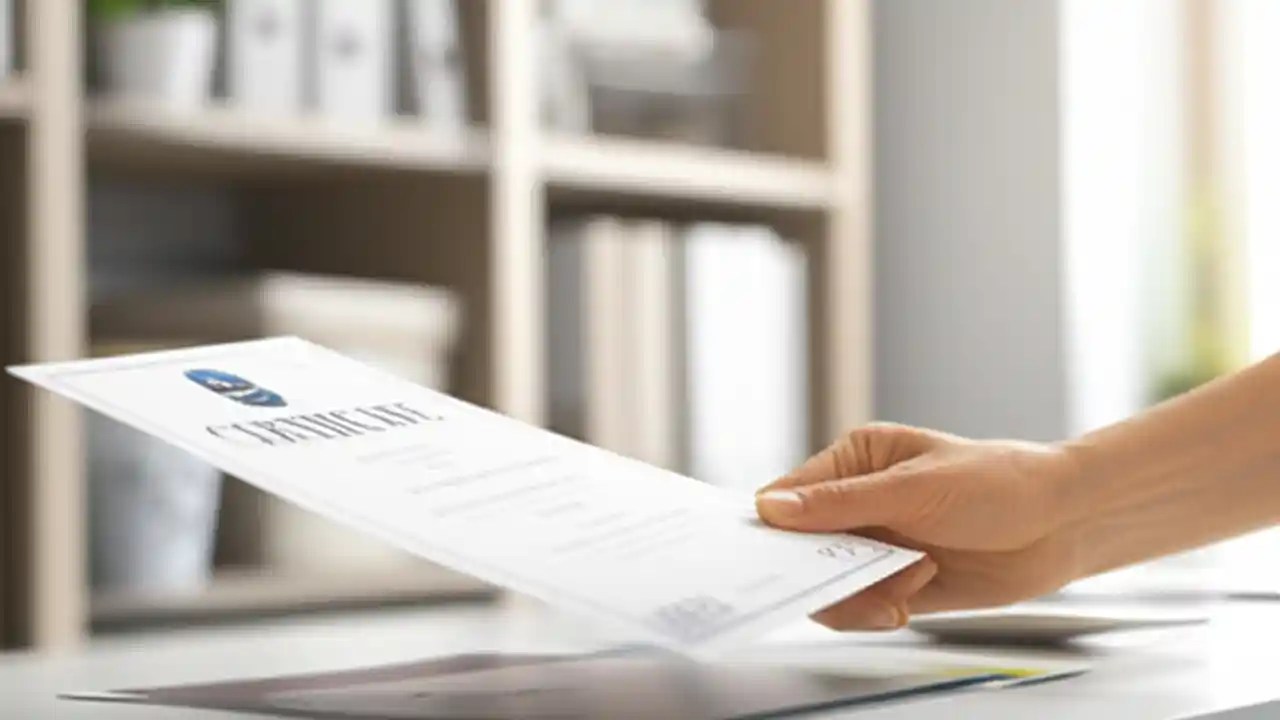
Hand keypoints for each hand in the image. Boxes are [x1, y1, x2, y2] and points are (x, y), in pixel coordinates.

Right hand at [755, 423, 1081, 630]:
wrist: (1061, 526)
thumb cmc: (999, 484)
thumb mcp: (915, 487)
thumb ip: (842, 502)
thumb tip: (772, 508)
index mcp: (855, 461)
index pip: (790, 496)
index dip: (774, 528)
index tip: (770, 556)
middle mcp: (858, 503)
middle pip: (802, 546)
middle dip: (821, 570)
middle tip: (845, 582)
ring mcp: (876, 544)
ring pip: (827, 582)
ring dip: (856, 594)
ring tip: (898, 590)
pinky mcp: (894, 583)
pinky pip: (857, 606)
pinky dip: (874, 611)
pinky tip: (907, 600)